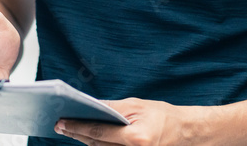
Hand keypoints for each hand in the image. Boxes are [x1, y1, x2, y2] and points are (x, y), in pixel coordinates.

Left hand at [55, 98, 205, 145]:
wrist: (187, 133)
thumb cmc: (164, 116)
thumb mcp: (137, 106)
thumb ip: (111, 107)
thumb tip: (88, 106)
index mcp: (136, 138)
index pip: (99, 132)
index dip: (77, 126)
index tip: (61, 121)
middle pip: (96, 145)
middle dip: (76, 134)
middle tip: (59, 125)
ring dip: (85, 141)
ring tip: (69, 129)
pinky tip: (88, 137)